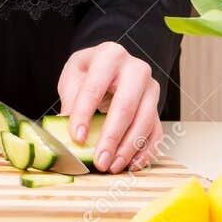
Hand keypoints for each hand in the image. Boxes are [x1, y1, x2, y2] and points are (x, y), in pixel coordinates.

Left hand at [57, 41, 161, 171]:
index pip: (95, 88)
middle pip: (125, 107)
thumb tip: (64, 132)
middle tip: (100, 161)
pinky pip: (156, 132)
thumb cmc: (90, 70)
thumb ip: (70, 100)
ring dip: (128, 149)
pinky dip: (145, 151)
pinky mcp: (157, 106)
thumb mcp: (74, 76)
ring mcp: (150, 88)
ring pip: (144, 122)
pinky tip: (131, 164)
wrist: (111, 65)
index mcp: (109, 56)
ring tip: (112, 166)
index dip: (85, 114)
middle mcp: (136, 70)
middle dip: (112, 137)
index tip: (77, 137)